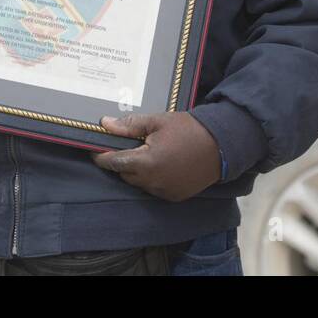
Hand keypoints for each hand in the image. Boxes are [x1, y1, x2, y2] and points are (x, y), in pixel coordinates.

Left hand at [91, 112, 220, 201]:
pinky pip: (154, 189)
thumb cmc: (189, 129)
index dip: (102, 157)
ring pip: (139, 183)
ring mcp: (164, 191)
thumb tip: (105, 124)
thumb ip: (130, 125)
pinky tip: (161, 164)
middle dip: (122, 162)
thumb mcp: (158, 121)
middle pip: (125, 174)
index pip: (114, 162)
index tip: (95, 151)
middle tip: (127, 146)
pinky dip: (152, 179)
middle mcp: (153, 181)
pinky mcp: (175, 196)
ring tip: (146, 153)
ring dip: (137, 171)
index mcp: (146, 162)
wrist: (222, 145)